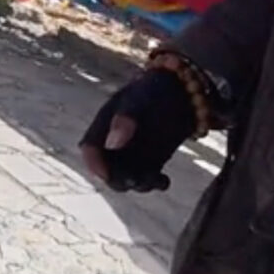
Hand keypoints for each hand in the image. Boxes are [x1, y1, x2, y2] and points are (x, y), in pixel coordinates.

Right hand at [80, 68, 197, 192]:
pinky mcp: (152, 162)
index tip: (106, 175)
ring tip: (155, 179)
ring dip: (138, 184)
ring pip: (127, 179)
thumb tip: (112, 144)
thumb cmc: (153, 90)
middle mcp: (113, 145)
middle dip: (119, 178)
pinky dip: (155, 184)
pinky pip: (148, 180)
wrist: (182, 91)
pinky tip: (164, 180)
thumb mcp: (138, 100)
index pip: (90, 150)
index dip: (95, 164)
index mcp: (103, 127)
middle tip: (136, 179)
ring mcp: (133, 155)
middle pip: (108, 170)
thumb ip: (124, 120)